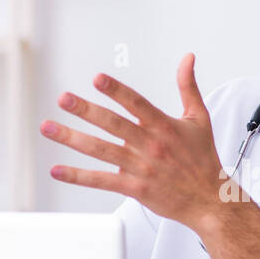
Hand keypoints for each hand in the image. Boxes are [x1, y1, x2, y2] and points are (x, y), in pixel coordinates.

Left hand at [40, 53, 227, 231]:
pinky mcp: (135, 187)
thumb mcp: (199, 118)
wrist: (210, 199)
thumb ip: (188, 86)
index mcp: (164, 127)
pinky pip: (102, 181)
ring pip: (101, 150)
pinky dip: (79, 176)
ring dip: (72, 138)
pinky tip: (58, 170)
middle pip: (113, 124)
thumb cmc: (203, 160)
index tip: (97, 79)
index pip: (136, 103)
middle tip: (64, 99)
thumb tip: (187, 59)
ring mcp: (141, 167)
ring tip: (49, 128)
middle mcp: (150, 145)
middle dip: (86, 110)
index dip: (116, 90)